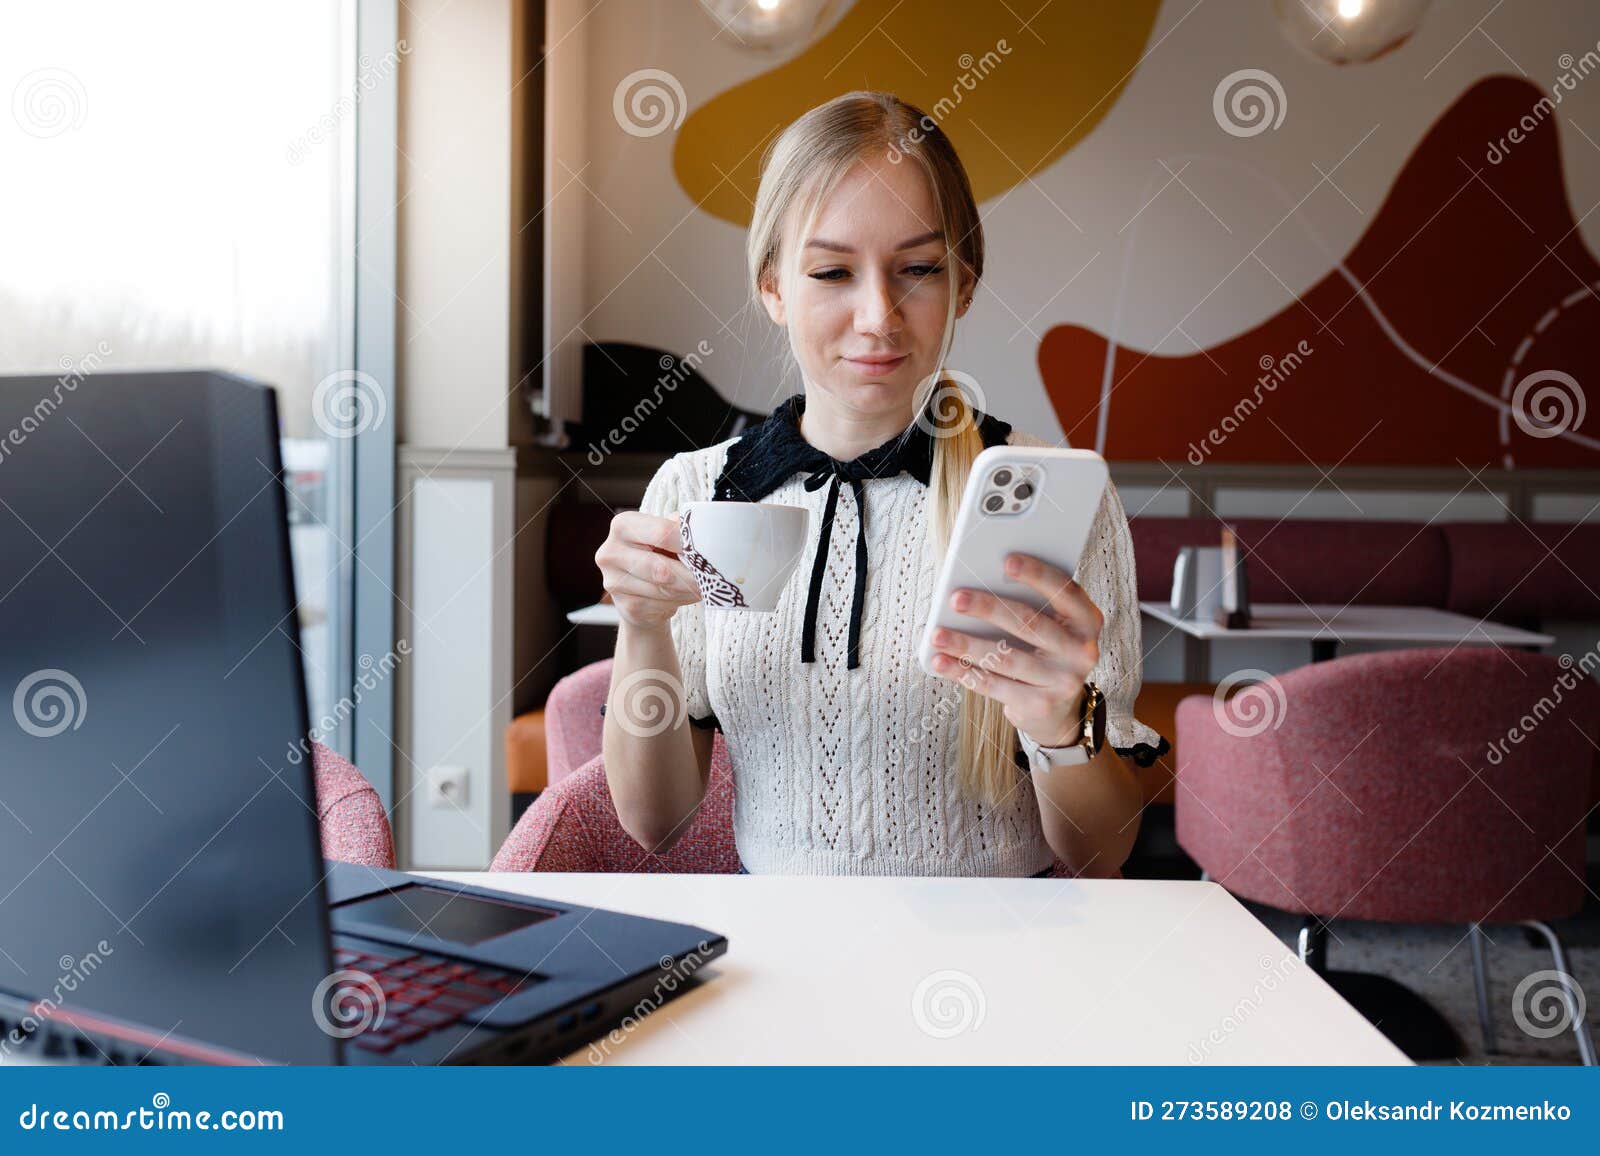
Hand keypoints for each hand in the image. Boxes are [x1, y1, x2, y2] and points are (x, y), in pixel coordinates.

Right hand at [594, 511, 702, 628]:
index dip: (688, 543)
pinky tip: (686, 595)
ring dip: (689, 589)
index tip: (708, 550)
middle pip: (662, 568)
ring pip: (664, 589)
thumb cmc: (657, 554)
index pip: (662, 532)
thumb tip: (703, 532)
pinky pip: (662, 606)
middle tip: (711, 576)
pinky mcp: (625, 606)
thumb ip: (679, 529)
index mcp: (623, 525)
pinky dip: (681, 601)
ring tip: (702, 585)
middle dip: (691, 575)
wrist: (640, 589)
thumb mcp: (667, 535)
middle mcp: (611, 552)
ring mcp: (614, 582)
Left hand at [926, 552, 1103, 745]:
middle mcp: (1082, 651)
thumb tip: (980, 584)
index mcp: (1087, 620)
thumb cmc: (1045, 652)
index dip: (1037, 574)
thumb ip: (1032, 604)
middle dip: (989, 608)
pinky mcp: (1041, 705)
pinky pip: (994, 685)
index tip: (1006, 560)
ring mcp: (1063, 681)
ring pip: (1006, 658)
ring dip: (966, 644)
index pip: (1065, 591)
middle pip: (1029, 623)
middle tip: (956, 598)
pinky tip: (940, 661)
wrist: (1059, 710)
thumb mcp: (1052, 626)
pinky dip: (963, 672)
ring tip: (937, 634)